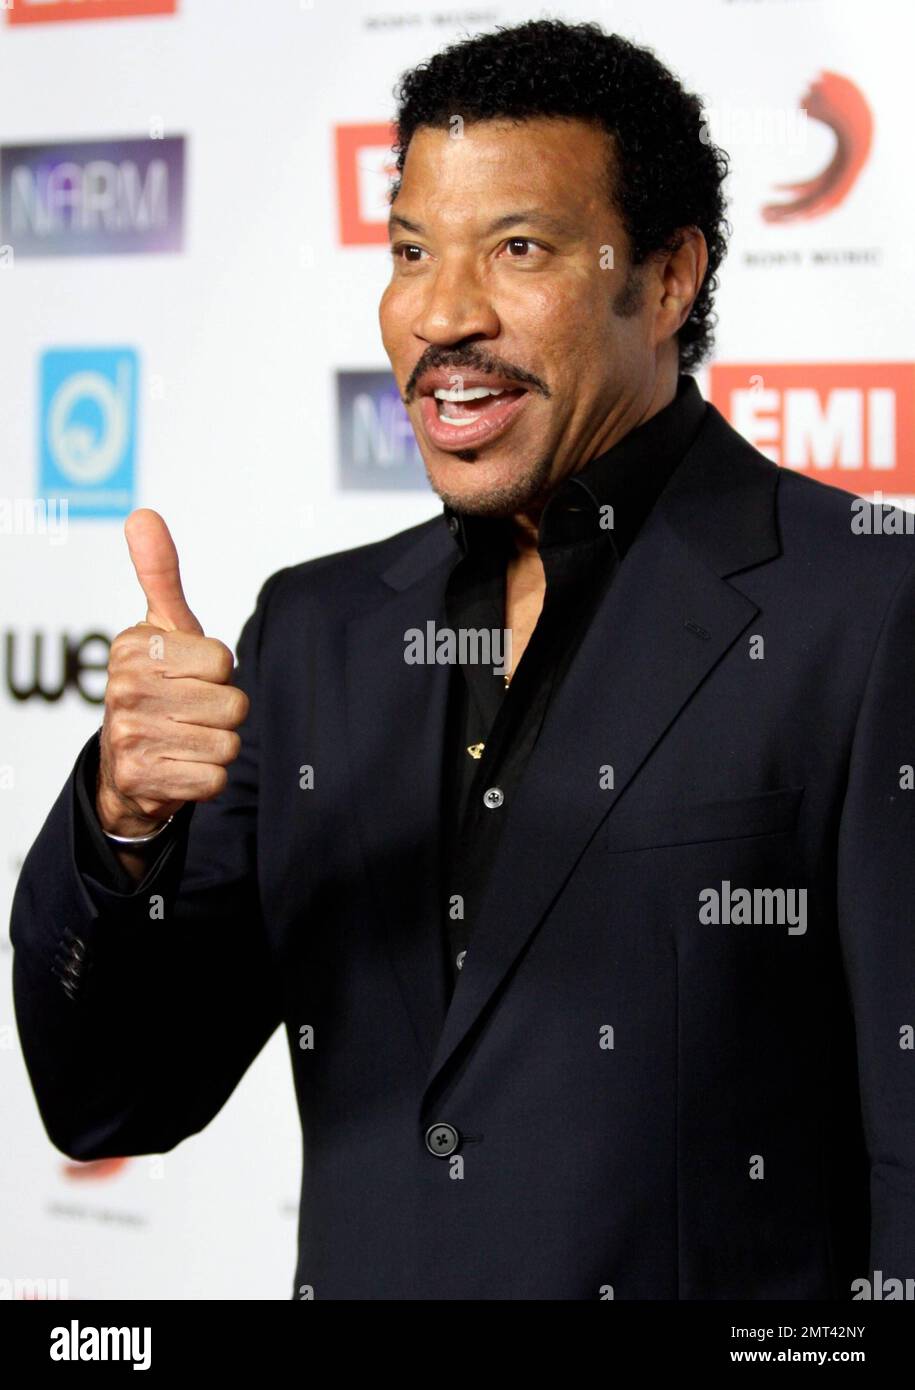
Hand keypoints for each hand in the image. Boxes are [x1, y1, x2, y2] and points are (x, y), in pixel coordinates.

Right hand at [96, 509, 249, 837]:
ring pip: (228, 744)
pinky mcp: (140, 779)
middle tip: (190, 713)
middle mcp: (124, 688)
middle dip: (222, 713)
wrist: (125, 765)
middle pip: (232, 705)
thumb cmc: (156, 685)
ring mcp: (129, 735)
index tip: (190, 677)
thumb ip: (160, 573)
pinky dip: (206, 778)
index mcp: (135, 646)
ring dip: (216, 745)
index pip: (223, 661)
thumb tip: (143, 515)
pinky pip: (214, 779)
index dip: (219, 674)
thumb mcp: (161, 628)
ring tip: (185, 739)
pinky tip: (180, 767)